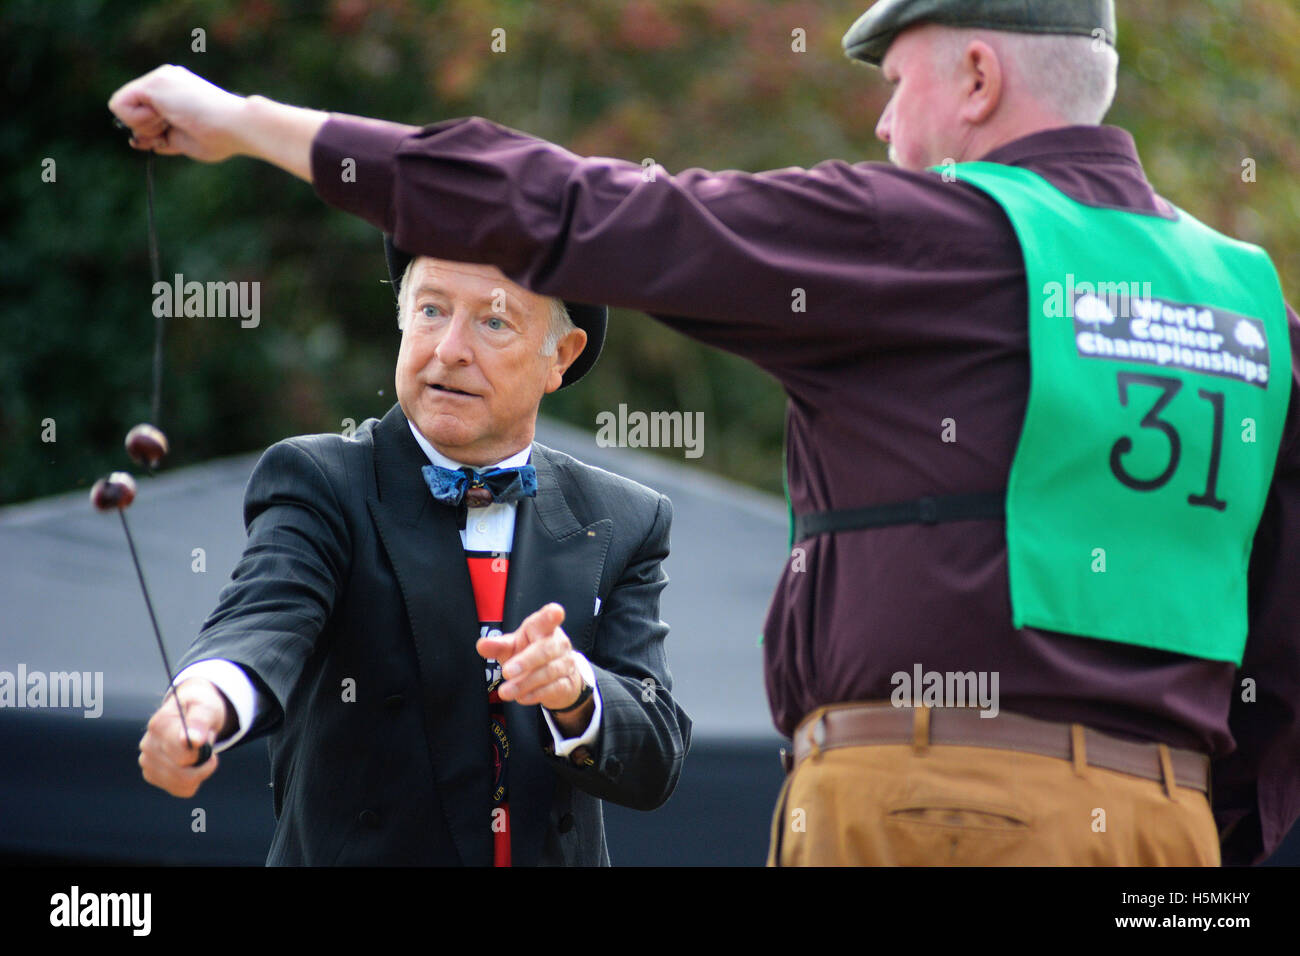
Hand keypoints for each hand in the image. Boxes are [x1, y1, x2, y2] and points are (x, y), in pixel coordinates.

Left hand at [107, 64, 247, 161]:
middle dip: (145, 128)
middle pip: (131, 107)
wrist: (236, 126)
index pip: (143, 109)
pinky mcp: (152, 84)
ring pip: (123, 105)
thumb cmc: (221, 137)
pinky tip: (164, 118)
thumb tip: (134, 141)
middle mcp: (165, 80)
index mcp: (176, 92)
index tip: (163, 139)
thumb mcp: (183, 141)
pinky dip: (137, 120)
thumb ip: (160, 138)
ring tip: (173, 123)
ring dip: (144, 125)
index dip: (147, 129)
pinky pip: (120, 105)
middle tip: (170, 131)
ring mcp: (159, 79)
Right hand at [138, 678, 227, 796]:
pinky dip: (194, 780)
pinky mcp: (152, 775)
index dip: (202, 751)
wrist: (192, 713)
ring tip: (197, 752)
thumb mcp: (206, 708)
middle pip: (183, 774)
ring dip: (199, 771)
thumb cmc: (201, 709)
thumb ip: (200, 722)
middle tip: (204, 744)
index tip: (206, 739)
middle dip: (203, 761)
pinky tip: (191, 764)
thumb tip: (193, 740)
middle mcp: (147, 745)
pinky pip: (180, 790)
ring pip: (182, 784)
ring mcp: (147, 762)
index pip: (183, 755)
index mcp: (159, 725)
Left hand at [477, 603, 588, 711]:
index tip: (556, 612)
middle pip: (545, 650)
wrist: (555, 678)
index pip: (549, 618)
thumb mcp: (512, 647)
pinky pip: (553, 688)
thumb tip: (481, 645)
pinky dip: (535, 694)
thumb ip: (497, 645)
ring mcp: (565, 663)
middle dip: (526, 661)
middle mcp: (558, 643)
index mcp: (543, 628)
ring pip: (548, 672)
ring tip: (505, 691)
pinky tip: (521, 698)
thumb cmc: (530, 654)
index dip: (552, 615)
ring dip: (525, 683)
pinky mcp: (567, 682)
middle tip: (505, 672)